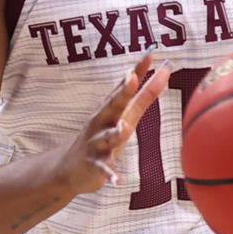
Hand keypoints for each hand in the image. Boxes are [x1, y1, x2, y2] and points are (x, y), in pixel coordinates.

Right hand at [47, 55, 169, 197]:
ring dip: (115, 133)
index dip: (138, 71)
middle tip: (131, 77)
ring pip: (107, 137)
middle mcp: (102, 122)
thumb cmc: (101, 137)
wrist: (69, 168)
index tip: (151, 53)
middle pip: (113, 105)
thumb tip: (163, 73)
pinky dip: (109, 174)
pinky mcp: (93, 164)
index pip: (126, 87)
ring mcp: (96, 143)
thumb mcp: (123, 116)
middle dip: (122, 92)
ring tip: (124, 129)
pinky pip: (102, 169)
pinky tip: (116, 180)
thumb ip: (141, 96)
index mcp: (111, 109)